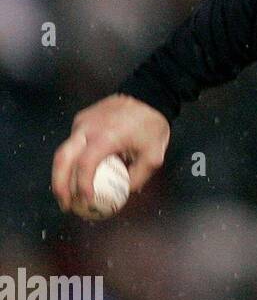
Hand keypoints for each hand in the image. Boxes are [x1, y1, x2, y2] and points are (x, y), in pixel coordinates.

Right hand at [51, 94, 170, 212]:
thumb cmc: (152, 125)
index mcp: (105, 137)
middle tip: (66, 204)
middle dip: (60, 185)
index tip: (87, 201)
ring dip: (62, 175)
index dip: (82, 186)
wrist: (149, 94)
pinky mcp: (81, 118)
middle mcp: (87, 128)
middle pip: (62, 159)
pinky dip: (71, 161)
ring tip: (68, 195)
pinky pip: (72, 142)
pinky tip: (76, 175)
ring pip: (63, 151)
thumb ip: (137, 177)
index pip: (85, 165)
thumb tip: (123, 193)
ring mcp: (81, 122)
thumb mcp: (153, 156)